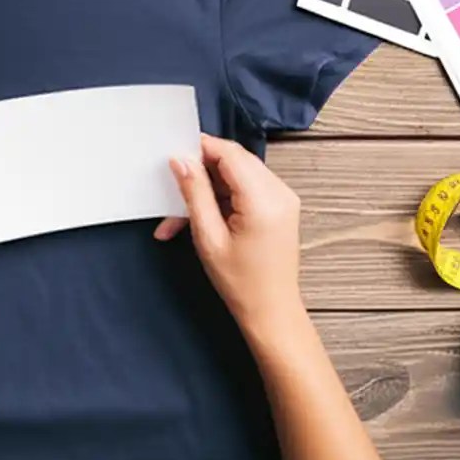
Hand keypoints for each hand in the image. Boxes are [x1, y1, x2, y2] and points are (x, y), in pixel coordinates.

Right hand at [154, 134, 303, 331]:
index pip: (230, 154)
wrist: (271, 310)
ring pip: (239, 172)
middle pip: (236, 160)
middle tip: (175, 187)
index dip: (201, 149)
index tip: (175, 156)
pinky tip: (203, 215)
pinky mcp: (281, 205)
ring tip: (183, 213)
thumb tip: (181, 161)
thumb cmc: (240, 282)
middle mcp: (280, 192)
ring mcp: (284, 198)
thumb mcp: (208, 237)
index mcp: (263, 200)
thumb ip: (195, 193)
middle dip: (203, 169)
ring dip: (209, 186)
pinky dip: (223, 195)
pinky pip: (248, 186)